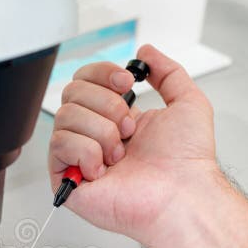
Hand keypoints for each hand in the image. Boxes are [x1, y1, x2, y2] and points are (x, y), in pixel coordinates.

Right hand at [49, 45, 218, 246]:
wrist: (181, 194)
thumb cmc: (186, 162)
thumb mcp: (188, 102)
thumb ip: (168, 72)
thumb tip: (146, 52)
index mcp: (117, 118)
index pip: (86, 80)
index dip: (101, 74)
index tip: (127, 84)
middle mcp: (95, 135)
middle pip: (72, 92)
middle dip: (106, 105)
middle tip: (129, 129)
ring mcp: (79, 157)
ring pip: (65, 116)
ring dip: (101, 131)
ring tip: (120, 153)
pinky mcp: (66, 178)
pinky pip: (59, 144)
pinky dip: (86, 152)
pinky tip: (104, 169)